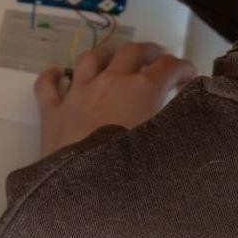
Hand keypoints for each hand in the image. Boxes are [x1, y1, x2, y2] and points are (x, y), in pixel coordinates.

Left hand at [36, 41, 194, 157]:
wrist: (86, 186)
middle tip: (157, 57)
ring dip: (104, 54)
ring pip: (89, 59)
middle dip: (147, 51)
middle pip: (130, 53)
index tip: (190, 75)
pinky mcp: (53, 110)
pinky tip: (58, 73)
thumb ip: (175, 124)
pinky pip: (47, 85)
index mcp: (141, 90)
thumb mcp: (165, 146)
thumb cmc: (133, 169)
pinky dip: (53, 76)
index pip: (167, 67)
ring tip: (112, 57)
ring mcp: (78, 92)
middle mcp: (109, 82)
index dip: (182, 67)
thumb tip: (185, 114)